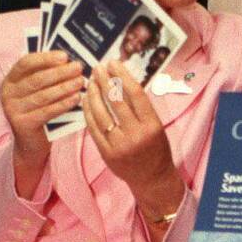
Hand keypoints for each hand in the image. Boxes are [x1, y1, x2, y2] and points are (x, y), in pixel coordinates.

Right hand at [1, 50, 83, 161]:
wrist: (30, 144)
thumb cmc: (38, 111)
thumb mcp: (37, 92)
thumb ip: (46, 76)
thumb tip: (69, 61)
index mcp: (10, 80)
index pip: (26, 63)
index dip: (45, 58)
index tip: (64, 56)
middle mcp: (8, 94)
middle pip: (37, 79)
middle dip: (60, 72)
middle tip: (78, 67)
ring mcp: (13, 110)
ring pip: (43, 95)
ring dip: (64, 87)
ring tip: (80, 81)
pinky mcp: (23, 124)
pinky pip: (47, 111)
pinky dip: (63, 104)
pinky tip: (76, 98)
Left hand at [81, 58, 178, 206]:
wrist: (152, 179)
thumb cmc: (156, 148)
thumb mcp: (155, 126)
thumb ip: (140, 107)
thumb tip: (121, 80)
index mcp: (151, 125)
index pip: (135, 94)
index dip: (122, 76)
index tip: (114, 63)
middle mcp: (135, 135)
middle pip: (116, 101)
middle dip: (105, 81)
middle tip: (98, 67)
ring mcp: (119, 146)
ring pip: (101, 114)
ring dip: (94, 94)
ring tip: (90, 81)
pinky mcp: (106, 154)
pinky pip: (93, 128)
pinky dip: (88, 112)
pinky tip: (86, 99)